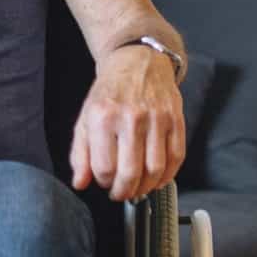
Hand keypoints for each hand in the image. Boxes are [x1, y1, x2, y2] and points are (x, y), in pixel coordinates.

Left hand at [70, 44, 184, 200]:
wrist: (137, 62)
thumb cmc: (110, 93)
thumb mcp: (86, 118)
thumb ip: (80, 153)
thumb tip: (80, 183)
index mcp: (103, 116)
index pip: (104, 167)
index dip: (104, 182)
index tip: (104, 183)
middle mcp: (131, 116)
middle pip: (130, 172)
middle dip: (124, 192)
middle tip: (121, 193)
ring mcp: (157, 118)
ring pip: (155, 169)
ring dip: (146, 187)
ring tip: (138, 188)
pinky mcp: (176, 120)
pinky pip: (176, 158)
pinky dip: (167, 176)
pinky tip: (156, 179)